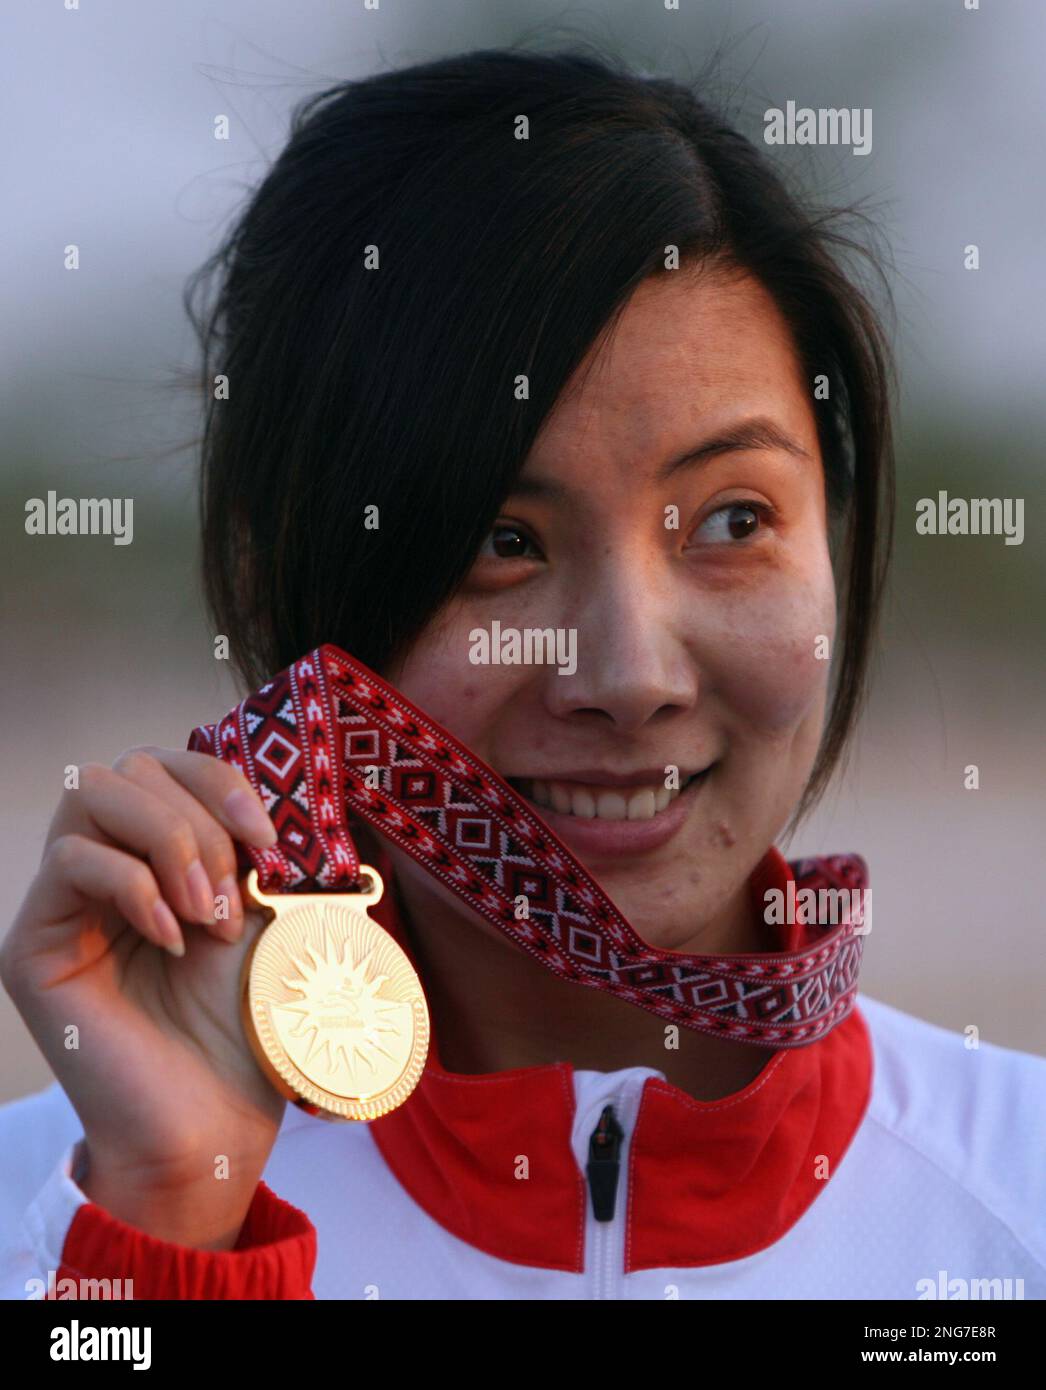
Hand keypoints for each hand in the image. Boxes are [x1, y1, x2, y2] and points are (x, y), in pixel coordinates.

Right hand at [0, 746, 285, 1245]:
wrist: (215, 1126)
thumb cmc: (246, 1030)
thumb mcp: (264, 917)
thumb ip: (249, 851)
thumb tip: (265, 796)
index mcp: (159, 860)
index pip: (166, 766)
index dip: (218, 782)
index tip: (269, 840)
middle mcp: (105, 872)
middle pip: (127, 769)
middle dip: (197, 821)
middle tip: (228, 901)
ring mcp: (65, 906)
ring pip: (90, 795)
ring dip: (168, 843)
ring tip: (204, 915)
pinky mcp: (34, 945)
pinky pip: (69, 862)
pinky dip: (134, 885)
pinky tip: (172, 939)